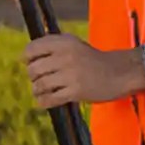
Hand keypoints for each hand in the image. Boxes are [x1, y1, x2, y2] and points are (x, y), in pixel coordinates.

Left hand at [20, 33, 144, 108]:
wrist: (118, 72)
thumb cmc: (93, 59)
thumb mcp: (74, 44)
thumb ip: (52, 46)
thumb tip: (26, 55)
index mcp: (64, 42)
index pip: (32, 49)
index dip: (27, 58)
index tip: (28, 63)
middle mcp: (65, 56)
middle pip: (33, 69)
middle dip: (32, 76)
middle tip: (38, 79)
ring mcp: (70, 74)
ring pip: (40, 85)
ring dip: (37, 90)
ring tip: (41, 91)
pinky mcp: (75, 91)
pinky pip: (50, 99)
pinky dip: (44, 101)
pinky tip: (45, 101)